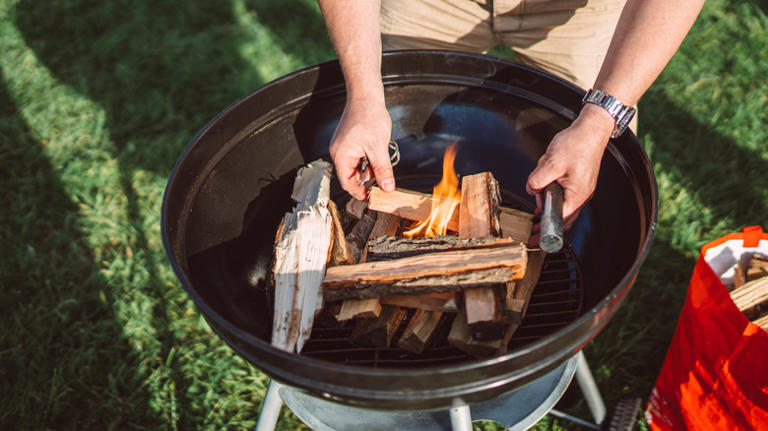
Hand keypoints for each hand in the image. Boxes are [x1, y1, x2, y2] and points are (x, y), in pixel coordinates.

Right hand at [329, 98, 393, 200]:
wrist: (366, 96)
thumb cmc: (369, 116)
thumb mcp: (379, 148)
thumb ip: (383, 170)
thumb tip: (387, 188)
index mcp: (341, 156)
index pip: (347, 183)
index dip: (361, 193)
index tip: (374, 197)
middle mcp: (338, 152)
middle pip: (351, 177)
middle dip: (367, 181)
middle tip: (383, 183)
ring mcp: (343, 147)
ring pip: (356, 167)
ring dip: (369, 169)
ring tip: (382, 163)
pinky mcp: (349, 142)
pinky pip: (357, 158)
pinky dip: (368, 160)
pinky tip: (378, 154)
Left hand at [526, 104, 613, 227]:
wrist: (591, 128)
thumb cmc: (577, 143)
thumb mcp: (552, 163)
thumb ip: (538, 180)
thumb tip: (531, 190)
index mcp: (578, 194)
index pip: (560, 220)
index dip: (545, 229)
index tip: (535, 238)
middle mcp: (582, 194)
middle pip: (563, 217)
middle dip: (546, 223)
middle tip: (531, 229)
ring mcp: (582, 188)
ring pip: (564, 205)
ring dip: (549, 207)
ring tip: (536, 207)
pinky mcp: (579, 181)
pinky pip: (566, 195)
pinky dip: (555, 197)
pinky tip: (545, 193)